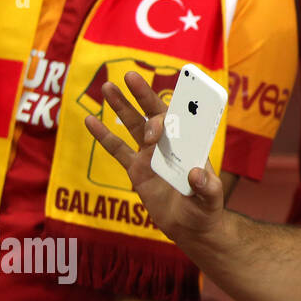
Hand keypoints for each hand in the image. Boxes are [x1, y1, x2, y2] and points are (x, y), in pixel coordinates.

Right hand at [83, 72, 227, 243]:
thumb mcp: (211, 200)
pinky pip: (116, 149)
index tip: (160, 110)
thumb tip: (196, 174)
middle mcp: (170, 145)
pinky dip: (103, 135)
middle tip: (130, 75)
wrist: (190, 226)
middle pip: (154, 114)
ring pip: (134, 125)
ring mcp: (151, 155)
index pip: (180, 121)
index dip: (170, 111)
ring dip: (121, 106)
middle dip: (143, 95)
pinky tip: (89, 120)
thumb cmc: (205, 209)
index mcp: (190, 145)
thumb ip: (207, 188)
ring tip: (107, 86)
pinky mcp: (136, 169)